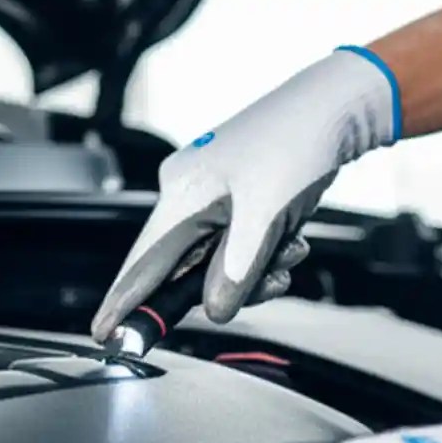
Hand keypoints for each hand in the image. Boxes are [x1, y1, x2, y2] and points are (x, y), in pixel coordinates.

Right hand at [90, 47, 401, 341]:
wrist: (337, 106)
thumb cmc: (297, 144)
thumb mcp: (266, 215)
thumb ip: (235, 270)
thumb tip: (214, 312)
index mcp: (181, 194)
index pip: (142, 263)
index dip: (122, 304)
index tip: (105, 336)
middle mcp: (187, 194)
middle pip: (186, 268)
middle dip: (231, 284)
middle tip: (270, 282)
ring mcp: (211, 196)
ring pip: (217, 261)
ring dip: (256, 270)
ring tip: (291, 250)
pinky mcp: (235, 199)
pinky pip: (236, 247)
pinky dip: (263, 256)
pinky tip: (291, 242)